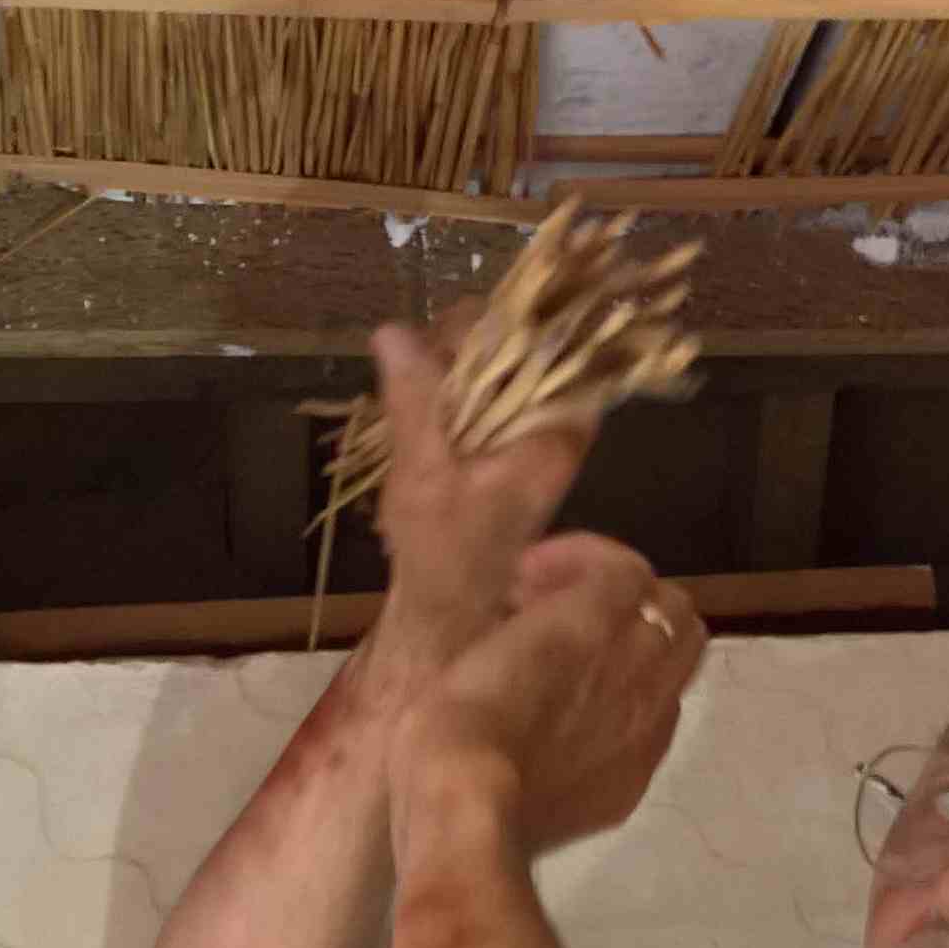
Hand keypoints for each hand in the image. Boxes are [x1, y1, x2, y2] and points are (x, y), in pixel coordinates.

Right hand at [358, 298, 600, 667]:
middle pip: (520, 348)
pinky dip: (443, 396)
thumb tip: (392, 331)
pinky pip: (477, 398)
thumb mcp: (423, 475)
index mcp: (556, 430)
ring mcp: (526, 439)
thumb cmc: (444, 560)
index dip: (498, 325)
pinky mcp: (499, 452)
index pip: (551, 343)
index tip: (442, 337)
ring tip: (404, 393)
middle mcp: (553, 428)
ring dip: (445, 371)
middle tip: (411, 367)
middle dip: (461, 348)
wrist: (445, 622)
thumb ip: (414, 401)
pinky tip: (412, 415)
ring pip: (494, 371)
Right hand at [404, 535, 706, 859]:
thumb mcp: (478, 635)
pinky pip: (654, 727)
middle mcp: (640, 668)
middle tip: (572, 613)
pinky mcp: (634, 781)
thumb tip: (540, 604)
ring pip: (676, 667)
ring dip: (638, 653)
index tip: (530, 579)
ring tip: (580, 669)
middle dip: (632, 599)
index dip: (577, 561)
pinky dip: (628, 710)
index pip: (623, 567)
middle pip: (673, 608)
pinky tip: (577, 727)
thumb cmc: (454, 716)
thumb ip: (528, 609)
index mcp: (596, 619)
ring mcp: (646, 729)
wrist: (467, 815)